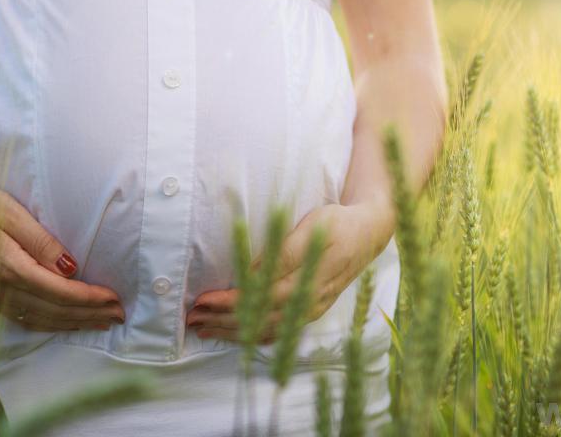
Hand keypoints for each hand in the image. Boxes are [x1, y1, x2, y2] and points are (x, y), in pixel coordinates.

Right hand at [0, 181, 124, 331]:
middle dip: (89, 314)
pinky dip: (49, 324)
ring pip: (39, 320)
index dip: (89, 299)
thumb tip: (71, 268)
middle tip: (119, 315)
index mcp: (9, 267)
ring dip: (72, 323)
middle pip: (54, 310)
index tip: (115, 299)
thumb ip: (41, 241)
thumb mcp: (10, 211)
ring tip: (100, 323)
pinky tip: (64, 323)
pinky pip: (22, 320)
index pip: (60, 291)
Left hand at [185, 202, 394, 343]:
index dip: (229, 301)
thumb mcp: (312, 227)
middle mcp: (308, 300)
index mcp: (307, 277)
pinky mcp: (310, 313)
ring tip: (202, 329)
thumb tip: (252, 273)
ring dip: (231, 332)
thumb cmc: (337, 223)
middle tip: (191, 318)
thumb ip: (284, 252)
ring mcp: (310, 310)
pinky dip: (251, 336)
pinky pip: (277, 332)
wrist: (369, 233)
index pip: (260, 296)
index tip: (202, 299)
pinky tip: (231, 335)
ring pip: (265, 330)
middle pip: (258, 319)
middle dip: (221, 321)